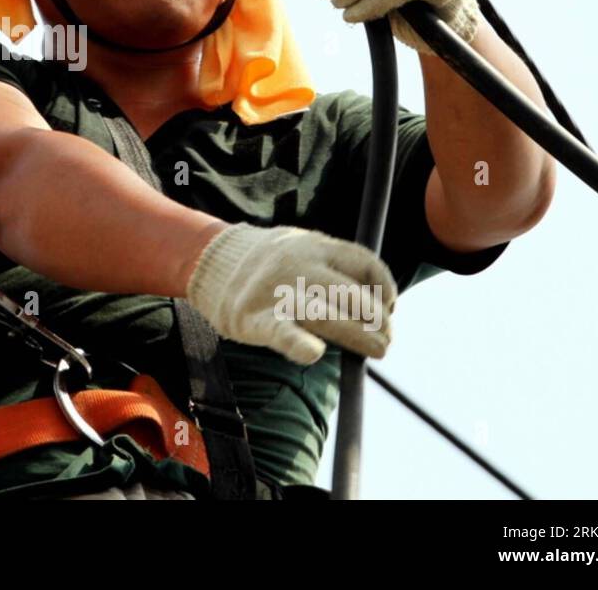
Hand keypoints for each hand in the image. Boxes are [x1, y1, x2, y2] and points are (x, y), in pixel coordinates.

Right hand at [184, 223, 396, 365]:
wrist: (209, 257)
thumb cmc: (269, 263)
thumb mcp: (303, 248)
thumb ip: (336, 267)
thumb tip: (382, 303)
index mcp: (315, 245)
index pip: (365, 265)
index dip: (385, 290)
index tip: (389, 308)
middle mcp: (299, 264)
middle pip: (352, 296)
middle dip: (378, 321)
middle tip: (386, 340)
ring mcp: (278, 291)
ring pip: (328, 316)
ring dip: (360, 336)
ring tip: (378, 349)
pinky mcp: (256, 317)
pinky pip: (281, 333)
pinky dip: (298, 344)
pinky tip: (312, 353)